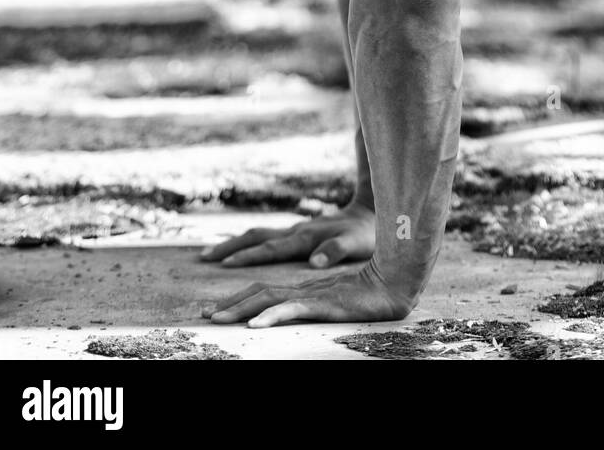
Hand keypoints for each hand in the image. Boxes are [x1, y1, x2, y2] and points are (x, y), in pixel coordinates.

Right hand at [198, 202, 374, 269]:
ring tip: (210, 254)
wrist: (371, 212)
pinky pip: (267, 239)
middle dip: (229, 247)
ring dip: (234, 244)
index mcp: (304, 238)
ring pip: (258, 235)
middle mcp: (295, 232)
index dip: (248, 256)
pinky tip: (243, 252)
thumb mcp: (354, 244)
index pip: (270, 248)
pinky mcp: (299, 234)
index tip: (224, 264)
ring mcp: (295, 231)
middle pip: (255, 237)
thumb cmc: (364, 234)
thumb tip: (315, 264)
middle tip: (202, 257)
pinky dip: (249, 245)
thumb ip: (335, 251)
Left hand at [200, 259, 413, 327]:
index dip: (239, 299)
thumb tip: (295, 311)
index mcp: (305, 288)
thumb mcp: (337, 300)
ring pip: (269, 299)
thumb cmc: (372, 292)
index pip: (265, 291)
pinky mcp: (326, 302)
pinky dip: (272, 315)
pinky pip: (294, 309)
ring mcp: (314, 294)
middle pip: (260, 293)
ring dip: (241, 309)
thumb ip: (318, 303)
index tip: (215, 309)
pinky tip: (256, 323)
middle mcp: (305, 289)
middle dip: (230, 304)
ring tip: (218, 319)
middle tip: (205, 315)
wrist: (398, 281)